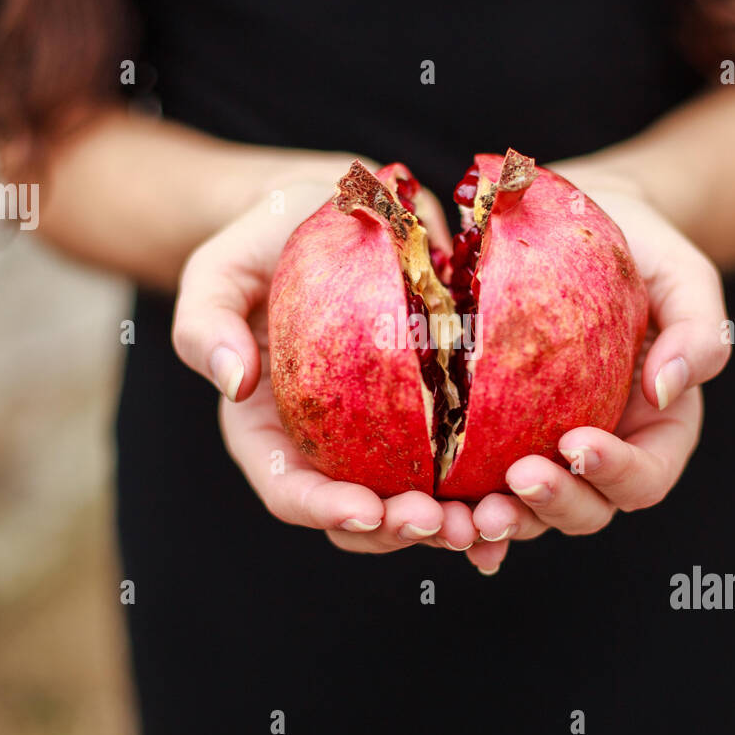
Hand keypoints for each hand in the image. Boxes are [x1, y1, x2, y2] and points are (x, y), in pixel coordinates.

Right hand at [172, 175, 482, 557]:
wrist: (338, 203)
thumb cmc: (266, 235)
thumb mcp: (220, 268)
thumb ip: (206, 323)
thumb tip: (233, 384)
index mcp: (268, 431)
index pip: (291, 491)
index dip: (327, 511)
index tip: (369, 511)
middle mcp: (327, 447)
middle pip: (362, 518)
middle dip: (402, 531)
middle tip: (447, 524)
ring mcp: (383, 436)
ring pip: (417, 503)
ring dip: (453, 523)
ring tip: (491, 520)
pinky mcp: (435, 413)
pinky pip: (464, 463)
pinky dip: (492, 486)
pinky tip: (528, 488)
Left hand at [465, 179, 730, 571]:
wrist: (574, 224)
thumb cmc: (639, 248)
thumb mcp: (683, 275)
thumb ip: (700, 330)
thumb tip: (665, 390)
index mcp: (657, 429)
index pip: (645, 475)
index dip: (615, 472)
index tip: (576, 441)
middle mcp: (603, 456)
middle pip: (588, 511)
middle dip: (555, 505)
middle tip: (518, 478)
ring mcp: (547, 454)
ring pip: (530, 515)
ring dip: (504, 523)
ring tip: (470, 515)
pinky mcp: (497, 444)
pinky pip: (481, 490)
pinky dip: (462, 513)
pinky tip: (432, 515)